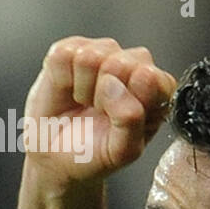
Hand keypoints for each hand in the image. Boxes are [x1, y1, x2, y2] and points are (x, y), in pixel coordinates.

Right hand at [23, 36, 175, 189]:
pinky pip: (65, 54)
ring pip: (93, 56)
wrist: (53, 158)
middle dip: (105, 95)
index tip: (121, 118)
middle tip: (99, 112)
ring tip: (84, 103)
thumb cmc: (92, 153)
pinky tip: (68, 90)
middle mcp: (131, 67)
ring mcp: (101, 55)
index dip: (134, 99)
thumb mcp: (121, 151)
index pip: (155, 78)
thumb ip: (130, 119)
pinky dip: (62, 78)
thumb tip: (113, 84)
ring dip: (83, 88)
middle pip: (123, 63)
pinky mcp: (70, 49)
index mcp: (155, 91)